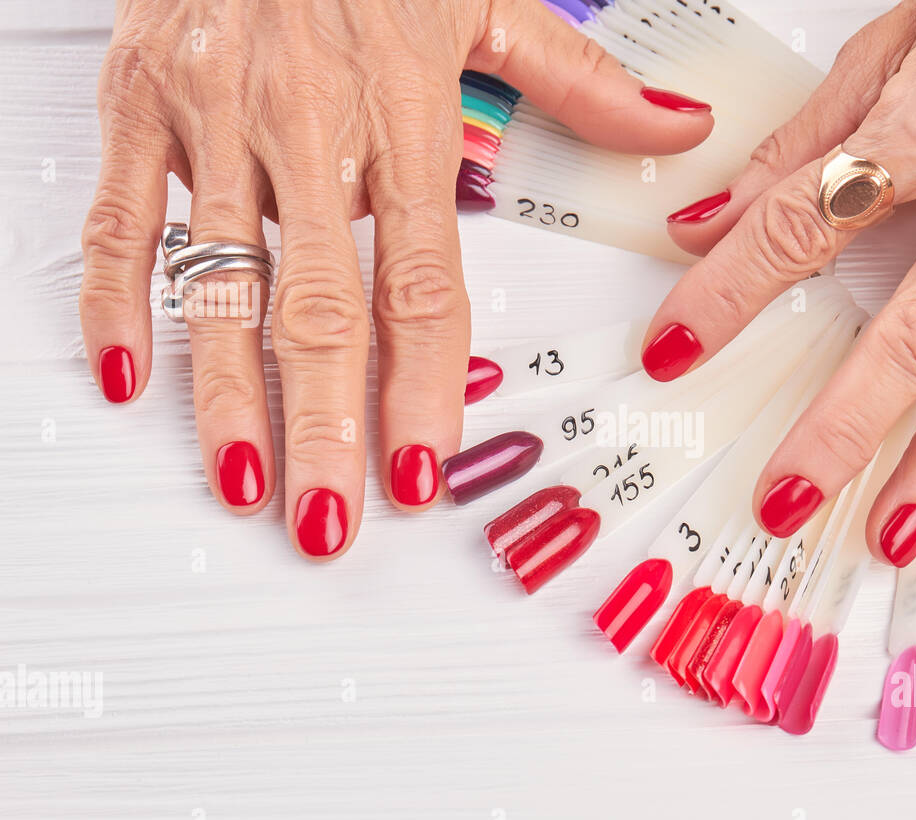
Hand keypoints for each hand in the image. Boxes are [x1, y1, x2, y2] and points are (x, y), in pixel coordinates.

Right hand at [82, 0, 711, 559]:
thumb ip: (579, 79)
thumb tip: (670, 126)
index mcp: (402, 111)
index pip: (420, 281)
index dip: (424, 385)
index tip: (424, 466)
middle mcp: (307, 124)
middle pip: (317, 307)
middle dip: (325, 426)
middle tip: (333, 518)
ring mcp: (215, 117)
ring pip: (219, 279)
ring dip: (229, 394)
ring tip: (247, 480)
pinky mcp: (142, 100)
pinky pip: (124, 216)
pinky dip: (119, 299)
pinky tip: (130, 375)